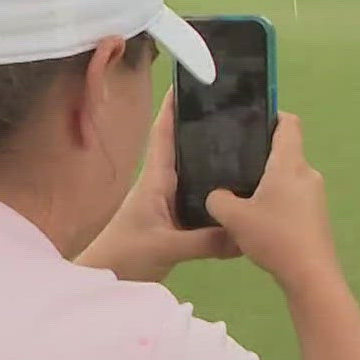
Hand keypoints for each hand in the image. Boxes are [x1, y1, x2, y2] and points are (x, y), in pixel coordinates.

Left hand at [77, 89, 238, 282]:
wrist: (110, 279)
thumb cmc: (127, 255)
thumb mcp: (167, 246)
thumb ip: (206, 241)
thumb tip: (246, 233)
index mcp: (157, 178)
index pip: (165, 132)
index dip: (175, 105)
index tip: (192, 80)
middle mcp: (164, 183)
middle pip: (186, 146)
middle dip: (206, 126)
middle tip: (239, 109)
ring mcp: (170, 200)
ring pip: (196, 170)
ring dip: (215, 157)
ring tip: (249, 143)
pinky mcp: (176, 218)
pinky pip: (201, 195)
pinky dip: (218, 189)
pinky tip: (241, 191)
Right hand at [203, 113, 341, 289]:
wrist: (310, 275)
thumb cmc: (274, 236)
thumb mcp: (234, 217)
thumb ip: (218, 200)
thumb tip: (218, 195)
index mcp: (289, 163)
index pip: (289, 123)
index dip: (272, 115)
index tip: (251, 120)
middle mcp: (307, 173)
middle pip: (286, 152)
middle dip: (261, 156)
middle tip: (234, 164)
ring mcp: (315, 196)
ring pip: (287, 179)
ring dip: (268, 184)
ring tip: (241, 196)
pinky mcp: (316, 216)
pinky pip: (293, 199)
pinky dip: (276, 203)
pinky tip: (258, 221)